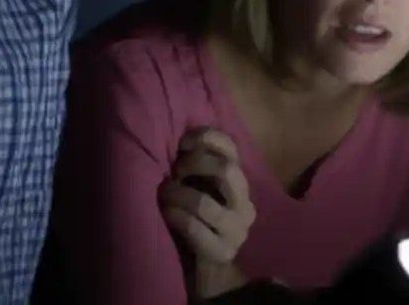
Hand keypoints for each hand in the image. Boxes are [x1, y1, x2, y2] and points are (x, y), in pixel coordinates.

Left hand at [161, 127, 256, 297]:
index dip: (207, 138)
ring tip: (163, 194)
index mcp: (241, 182)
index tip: (182, 142)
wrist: (211, 269)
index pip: (232, 148)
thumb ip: (198, 168)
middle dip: (194, 165)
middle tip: (174, 172)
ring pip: (206, 204)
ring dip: (178, 195)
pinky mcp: (223, 252)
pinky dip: (178, 218)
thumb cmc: (199, 221)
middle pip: (226, 170)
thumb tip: (176, 141)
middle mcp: (245, 203)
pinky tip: (167, 214)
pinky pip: (196, 230)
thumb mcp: (202, 189)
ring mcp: (237, 230)